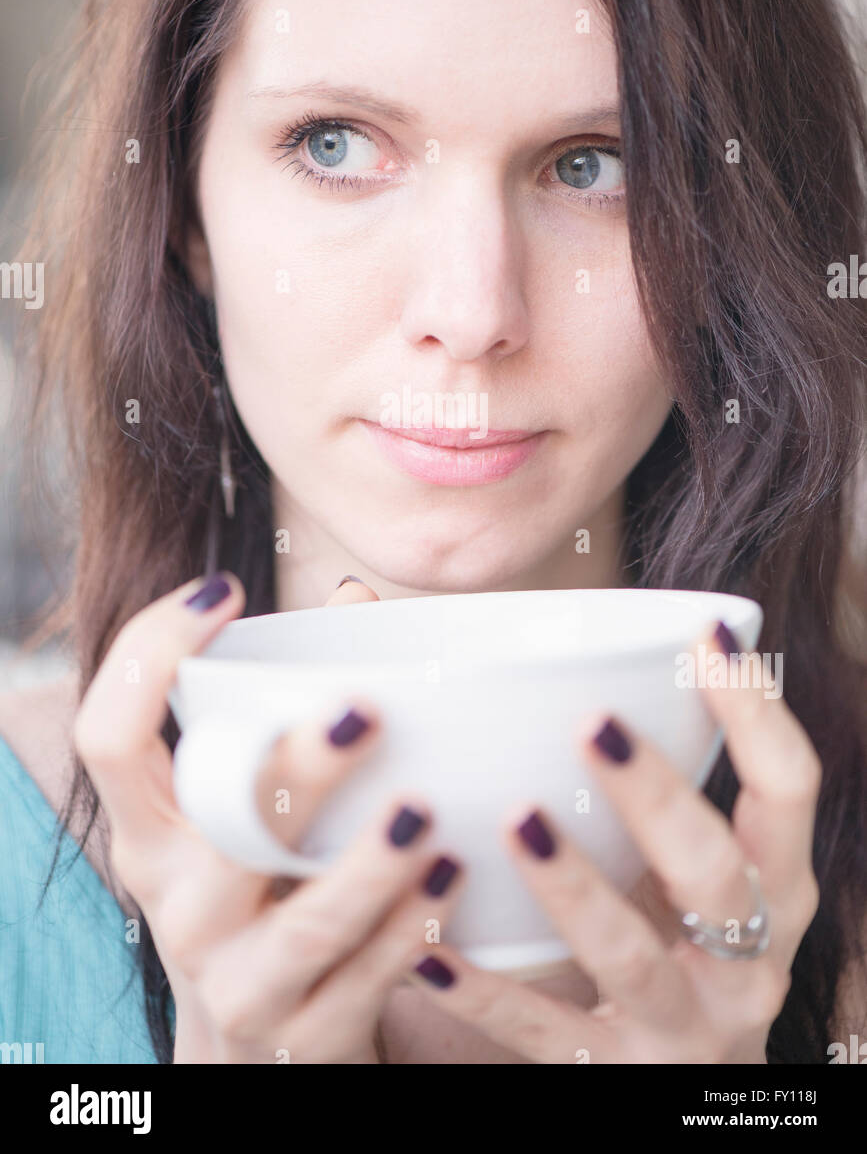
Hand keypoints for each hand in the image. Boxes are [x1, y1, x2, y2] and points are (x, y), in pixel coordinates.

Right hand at [73, 573, 464, 1063]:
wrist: (259, 1053)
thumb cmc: (261, 893)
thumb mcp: (248, 819)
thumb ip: (290, 711)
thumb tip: (353, 595)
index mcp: (152, 832)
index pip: (109, 735)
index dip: (149, 654)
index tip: (220, 592)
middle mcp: (178, 904)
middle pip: (222, 827)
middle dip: (295, 768)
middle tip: (367, 711)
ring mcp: (237, 978)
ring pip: (304, 923)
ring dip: (368, 866)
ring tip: (424, 811)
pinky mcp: (303, 1036)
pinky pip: (362, 985)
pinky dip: (410, 933)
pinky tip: (449, 880)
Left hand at [405, 622, 820, 1063]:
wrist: (686, 1082)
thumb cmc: (672, 934)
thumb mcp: (686, 866)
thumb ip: (648, 780)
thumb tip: (561, 646)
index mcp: (771, 885)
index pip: (788, 790)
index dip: (757, 713)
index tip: (706, 638)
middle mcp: (747, 959)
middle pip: (716, 873)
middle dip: (659, 796)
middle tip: (594, 724)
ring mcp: (685, 1026)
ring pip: (631, 956)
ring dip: (575, 887)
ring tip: (518, 820)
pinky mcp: (614, 1074)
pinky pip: (544, 1034)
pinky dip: (484, 993)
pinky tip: (427, 949)